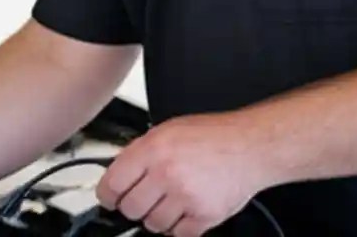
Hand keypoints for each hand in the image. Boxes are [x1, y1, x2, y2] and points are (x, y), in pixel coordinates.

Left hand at [95, 113, 275, 235]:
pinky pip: (178, 234)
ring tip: (169, 202)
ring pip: (153, 225)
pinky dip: (179, 227)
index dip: (107, 195)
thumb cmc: (212, 136)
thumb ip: (140, 151)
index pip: (112, 184)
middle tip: (143, 199)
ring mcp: (185, 197)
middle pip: (130, 209)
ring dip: (157, 217)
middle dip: (133, 206)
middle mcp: (166, 174)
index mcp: (153, 150)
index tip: (109, 199)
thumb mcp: (167, 130)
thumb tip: (118, 171)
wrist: (249, 146)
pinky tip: (185, 210)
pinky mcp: (204, 216)